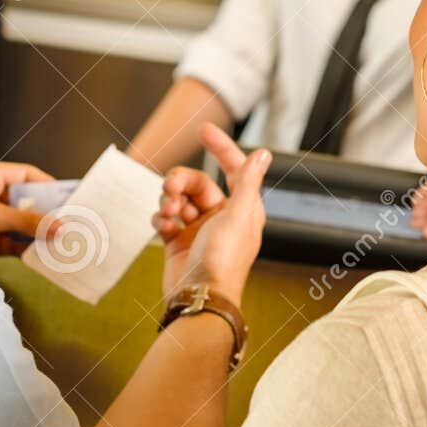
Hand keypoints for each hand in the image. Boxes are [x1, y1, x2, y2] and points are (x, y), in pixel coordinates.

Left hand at [0, 160, 57, 257]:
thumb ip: (27, 221)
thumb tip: (57, 226)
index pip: (25, 175)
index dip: (46, 185)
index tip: (64, 196)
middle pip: (27, 201)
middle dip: (45, 212)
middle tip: (65, 219)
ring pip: (23, 222)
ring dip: (38, 231)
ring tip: (59, 237)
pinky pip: (15, 240)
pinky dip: (28, 246)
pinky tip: (43, 251)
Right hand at [151, 123, 269, 300]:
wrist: (199, 297)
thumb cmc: (224, 261)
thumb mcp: (238, 216)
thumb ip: (248, 182)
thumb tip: (264, 154)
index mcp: (243, 208)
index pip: (233, 169)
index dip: (221, 147)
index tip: (203, 130)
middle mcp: (222, 216)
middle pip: (197, 183)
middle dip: (180, 182)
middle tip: (169, 188)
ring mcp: (199, 229)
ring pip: (178, 198)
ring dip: (169, 202)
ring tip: (168, 214)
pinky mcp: (179, 241)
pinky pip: (166, 219)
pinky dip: (162, 221)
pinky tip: (165, 230)